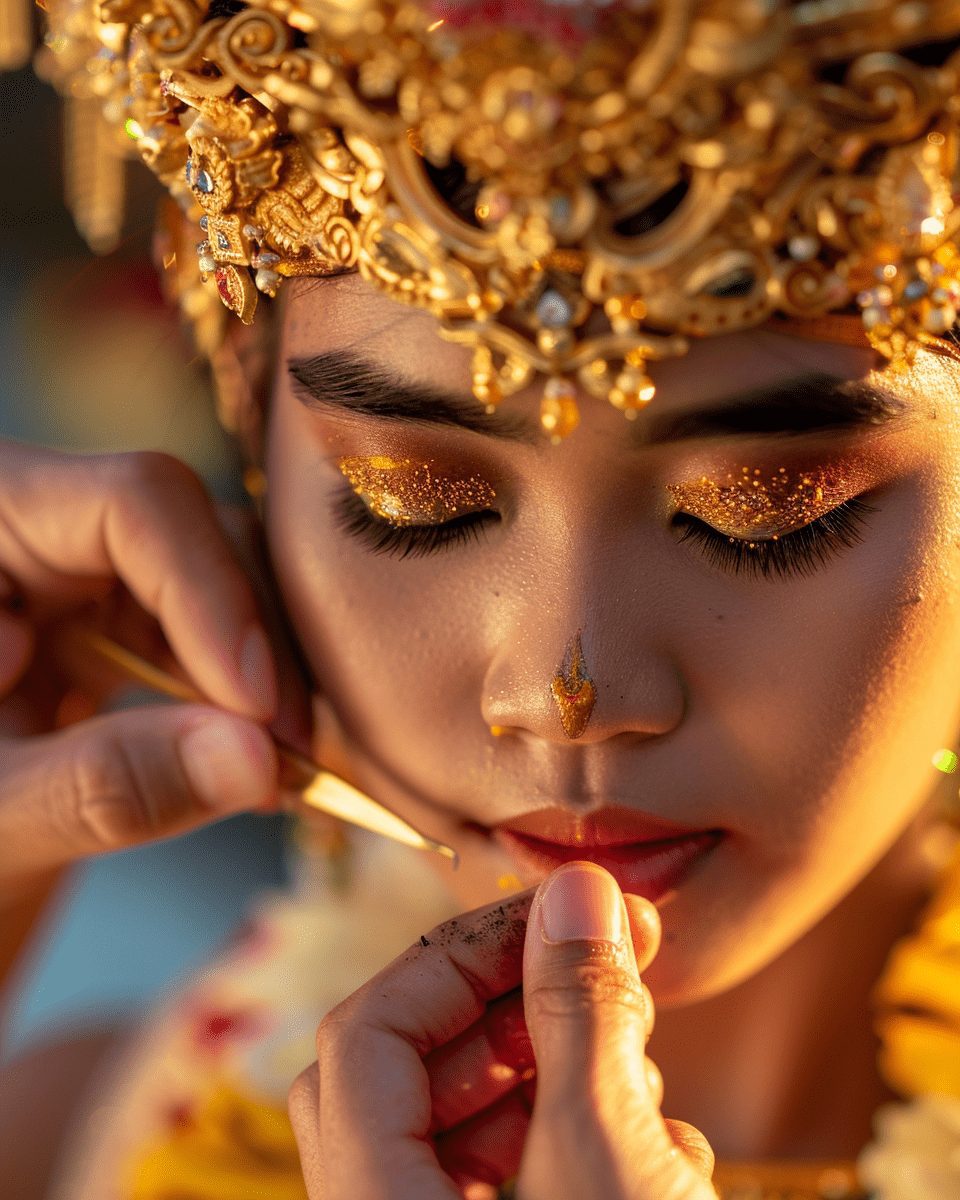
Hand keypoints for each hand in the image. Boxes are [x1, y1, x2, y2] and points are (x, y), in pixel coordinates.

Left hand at [0, 441, 309, 916]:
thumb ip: (100, 781)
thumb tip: (254, 760)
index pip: (130, 504)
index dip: (212, 590)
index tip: (255, 704)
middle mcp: (36, 533)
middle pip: (194, 539)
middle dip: (255, 644)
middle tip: (290, 750)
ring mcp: (79, 583)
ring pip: (220, 592)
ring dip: (264, 682)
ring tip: (284, 771)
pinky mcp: (111, 636)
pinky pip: (208, 649)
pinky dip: (245, 711)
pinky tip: (259, 771)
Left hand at [288, 861, 716, 1199]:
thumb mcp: (606, 1157)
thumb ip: (580, 1015)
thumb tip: (577, 889)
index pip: (366, 1035)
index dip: (458, 954)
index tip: (552, 916)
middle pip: (412, 1071)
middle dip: (515, 1006)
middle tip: (604, 966)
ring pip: (469, 1124)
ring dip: (558, 1069)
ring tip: (639, 1059)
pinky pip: (513, 1177)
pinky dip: (575, 1136)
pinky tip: (656, 1144)